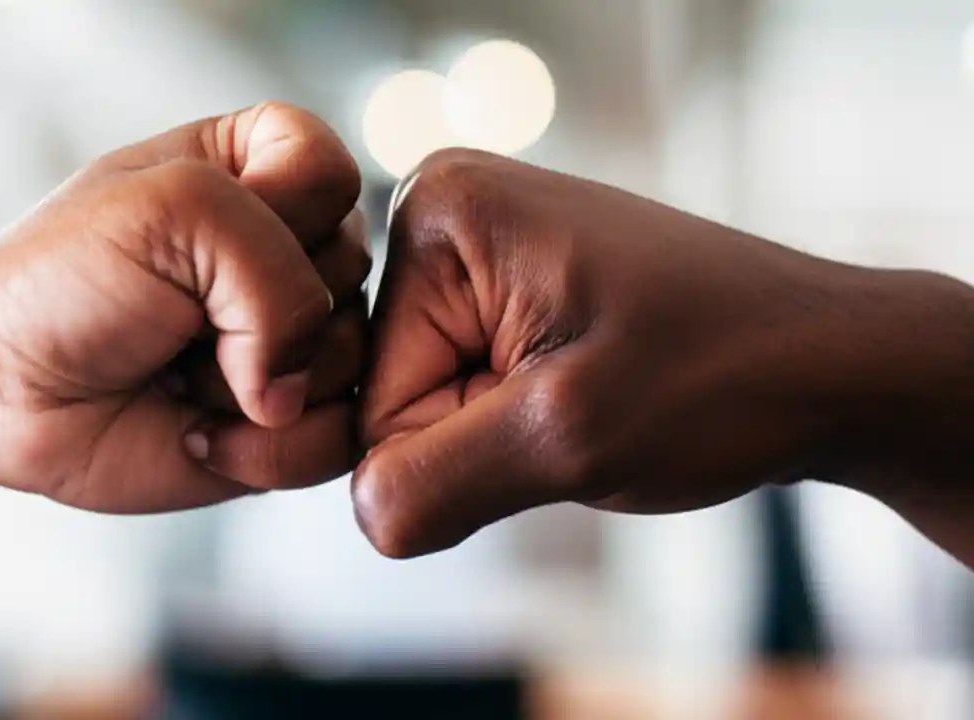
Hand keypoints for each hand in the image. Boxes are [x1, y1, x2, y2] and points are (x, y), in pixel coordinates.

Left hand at [0, 102, 368, 512]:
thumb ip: (276, 269)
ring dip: (251, 383)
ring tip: (178, 373)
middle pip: (354, 271)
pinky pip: (334, 440)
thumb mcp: (172, 212)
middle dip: (259, 305)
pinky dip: (264, 448)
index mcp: (258, 174)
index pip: (333, 170)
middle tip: (177, 312)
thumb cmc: (59, 281)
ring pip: (354, 362)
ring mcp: (292, 345)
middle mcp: (286, 257)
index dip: (282, 207)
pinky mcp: (286, 424)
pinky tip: (197, 430)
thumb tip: (294, 386)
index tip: (196, 228)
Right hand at [354, 149, 973, 558]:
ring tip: (594, 397)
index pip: (370, 396)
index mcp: (436, 212)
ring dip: (502, 438)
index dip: (458, 444)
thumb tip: (364, 514)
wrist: (832, 362)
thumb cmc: (723, 376)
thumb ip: (428, 485)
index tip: (555, 415)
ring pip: (427, 407)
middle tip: (579, 411)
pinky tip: (588, 394)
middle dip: (478, 439)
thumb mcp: (564, 438)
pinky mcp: (503, 292)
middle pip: (390, 395)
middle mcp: (441, 217)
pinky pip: (462, 393)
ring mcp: (474, 253)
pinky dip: (517, 425)